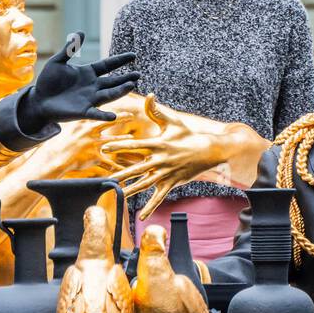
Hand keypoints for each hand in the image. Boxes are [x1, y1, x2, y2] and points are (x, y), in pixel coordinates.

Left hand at [18, 37, 139, 132]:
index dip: (120, 60)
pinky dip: (104, 115)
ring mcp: (89, 99)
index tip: (133, 55)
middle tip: (138, 74)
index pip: (108, 65)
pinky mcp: (83, 111)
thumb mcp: (57, 62)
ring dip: (120, 91)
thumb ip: (69, 49)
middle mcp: (92, 86)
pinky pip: (95, 113)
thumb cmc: (48, 81)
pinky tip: (113, 116)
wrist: (38, 100)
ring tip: (132, 85)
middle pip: (113, 81)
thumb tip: (81, 32)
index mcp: (88, 73)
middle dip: (126, 78)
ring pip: (109, 95)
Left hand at [100, 94, 269, 219]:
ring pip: (145, 184)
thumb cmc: (188, 135)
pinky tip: (141, 217)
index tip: (104, 148)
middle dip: (120, 174)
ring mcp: (166, 173)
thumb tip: (149, 95)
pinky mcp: (172, 183)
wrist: (209, 151)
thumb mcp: (173, 122)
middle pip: (137, 168)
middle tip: (105, 179)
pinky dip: (151, 207)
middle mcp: (160, 160)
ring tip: (116, 196)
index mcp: (158, 144)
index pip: (134, 145)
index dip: (118, 146)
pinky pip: (159, 197)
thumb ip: (157, 111)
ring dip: (130, 191)